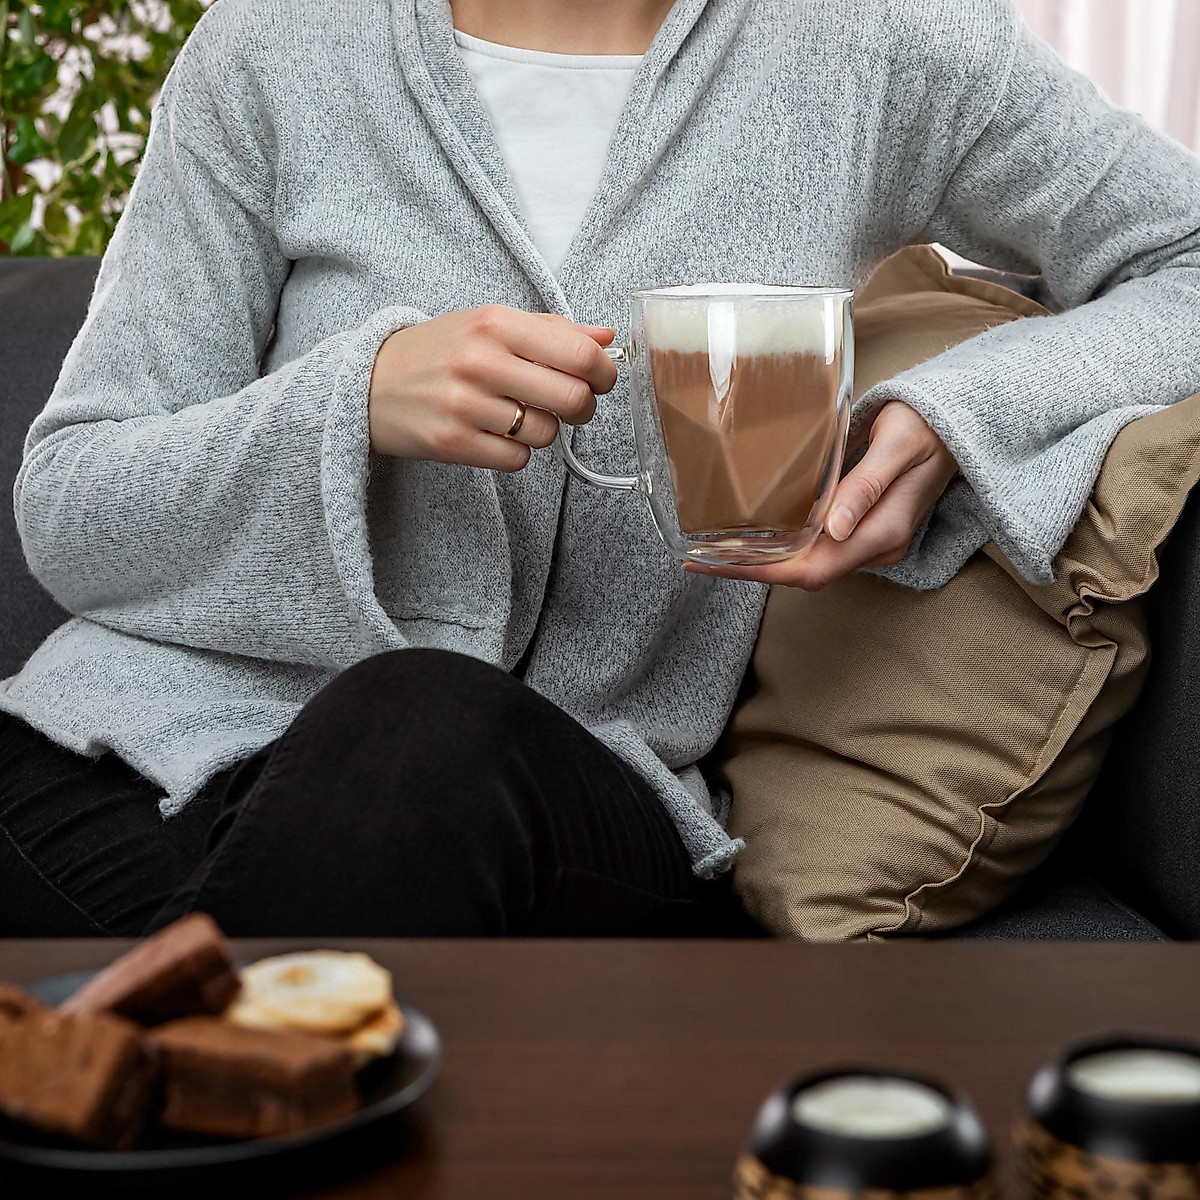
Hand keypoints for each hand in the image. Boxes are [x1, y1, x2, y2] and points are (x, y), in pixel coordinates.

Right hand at [368, 305, 618, 470]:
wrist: (367, 382)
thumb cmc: (439, 352)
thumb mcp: (490, 326)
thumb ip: (551, 330)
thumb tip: (607, 338)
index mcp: (495, 323)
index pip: (580, 354)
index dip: (604, 373)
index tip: (601, 379)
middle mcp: (479, 361)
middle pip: (572, 397)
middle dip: (583, 407)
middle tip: (573, 406)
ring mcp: (463, 404)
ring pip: (546, 432)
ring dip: (544, 430)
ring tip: (520, 417)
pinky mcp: (451, 443)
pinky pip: (517, 459)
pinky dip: (516, 452)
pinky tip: (497, 435)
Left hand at [684, 401, 957, 589]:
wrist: (958, 426)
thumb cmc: (926, 427)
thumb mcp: (897, 446)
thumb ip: (865, 486)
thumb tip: (834, 528)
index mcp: (883, 533)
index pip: (812, 569)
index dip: (762, 572)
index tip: (716, 564)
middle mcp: (877, 548)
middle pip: (804, 573)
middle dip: (753, 569)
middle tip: (700, 556)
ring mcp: (872, 543)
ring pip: (810, 564)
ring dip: (766, 561)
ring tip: (717, 548)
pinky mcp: (866, 532)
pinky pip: (819, 549)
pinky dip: (785, 546)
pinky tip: (758, 534)